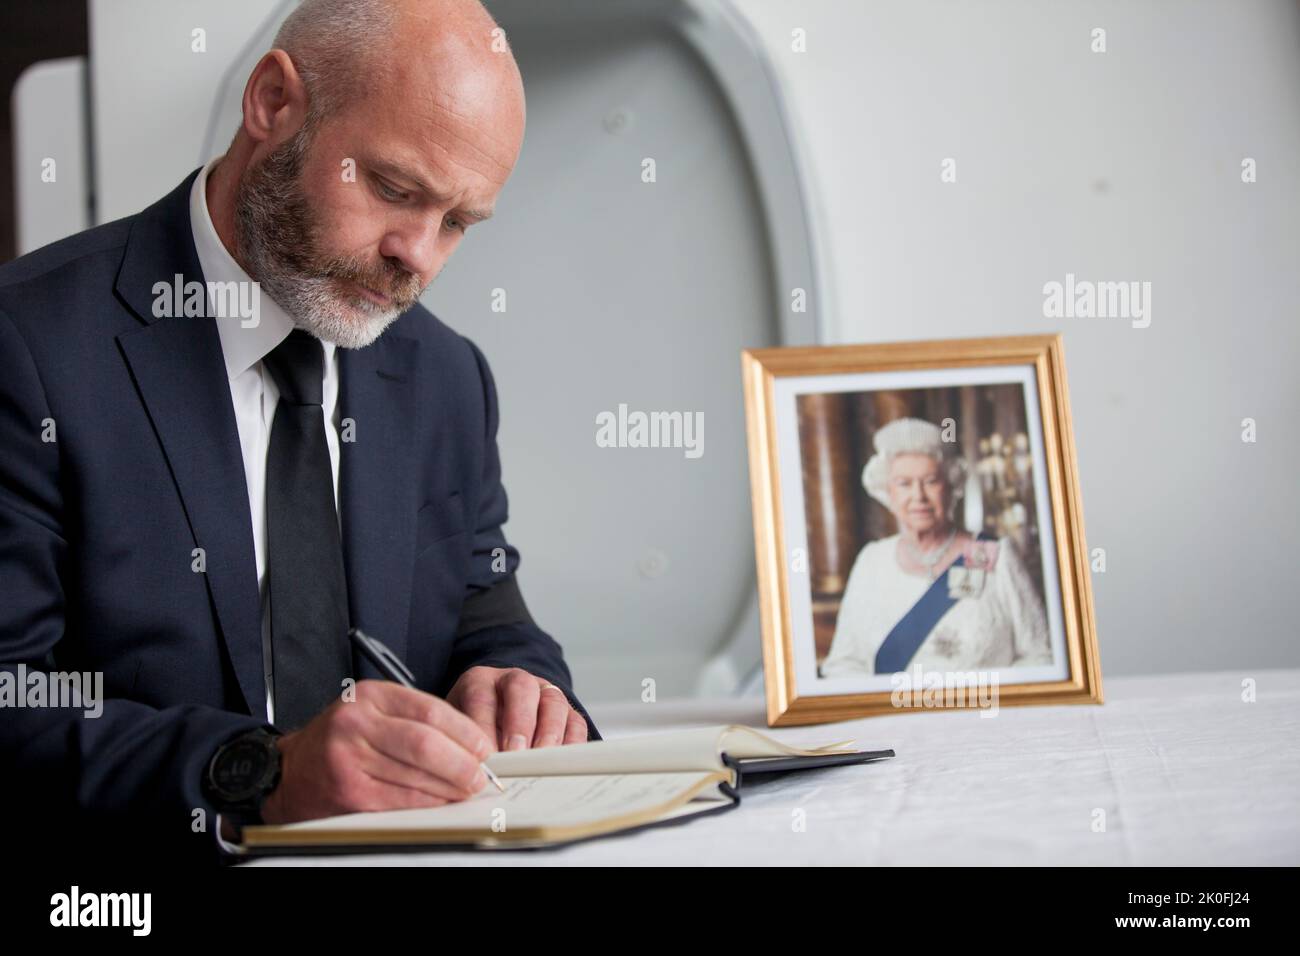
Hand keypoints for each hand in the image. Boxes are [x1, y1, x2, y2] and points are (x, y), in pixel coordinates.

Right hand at [259, 680, 493, 824]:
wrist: (289, 771)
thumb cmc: (340, 741)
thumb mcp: (373, 712)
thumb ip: (415, 720)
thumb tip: (470, 743)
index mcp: (369, 697)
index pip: (430, 711)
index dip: (465, 733)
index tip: (484, 748)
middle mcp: (356, 723)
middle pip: (426, 744)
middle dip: (462, 764)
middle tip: (479, 776)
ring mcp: (349, 759)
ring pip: (416, 775)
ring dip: (450, 787)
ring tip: (465, 790)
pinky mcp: (349, 793)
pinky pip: (401, 800)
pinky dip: (428, 803)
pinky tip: (440, 802)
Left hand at [446, 666, 588, 751]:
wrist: (495, 718)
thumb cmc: (472, 730)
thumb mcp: (457, 731)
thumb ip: (462, 745)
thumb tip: (469, 774)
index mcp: (480, 681)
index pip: (481, 696)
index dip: (483, 726)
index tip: (484, 756)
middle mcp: (515, 680)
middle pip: (521, 688)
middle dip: (519, 723)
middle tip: (515, 754)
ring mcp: (544, 692)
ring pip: (553, 702)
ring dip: (548, 733)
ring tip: (540, 761)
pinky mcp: (566, 711)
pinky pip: (575, 722)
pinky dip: (571, 743)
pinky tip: (562, 763)